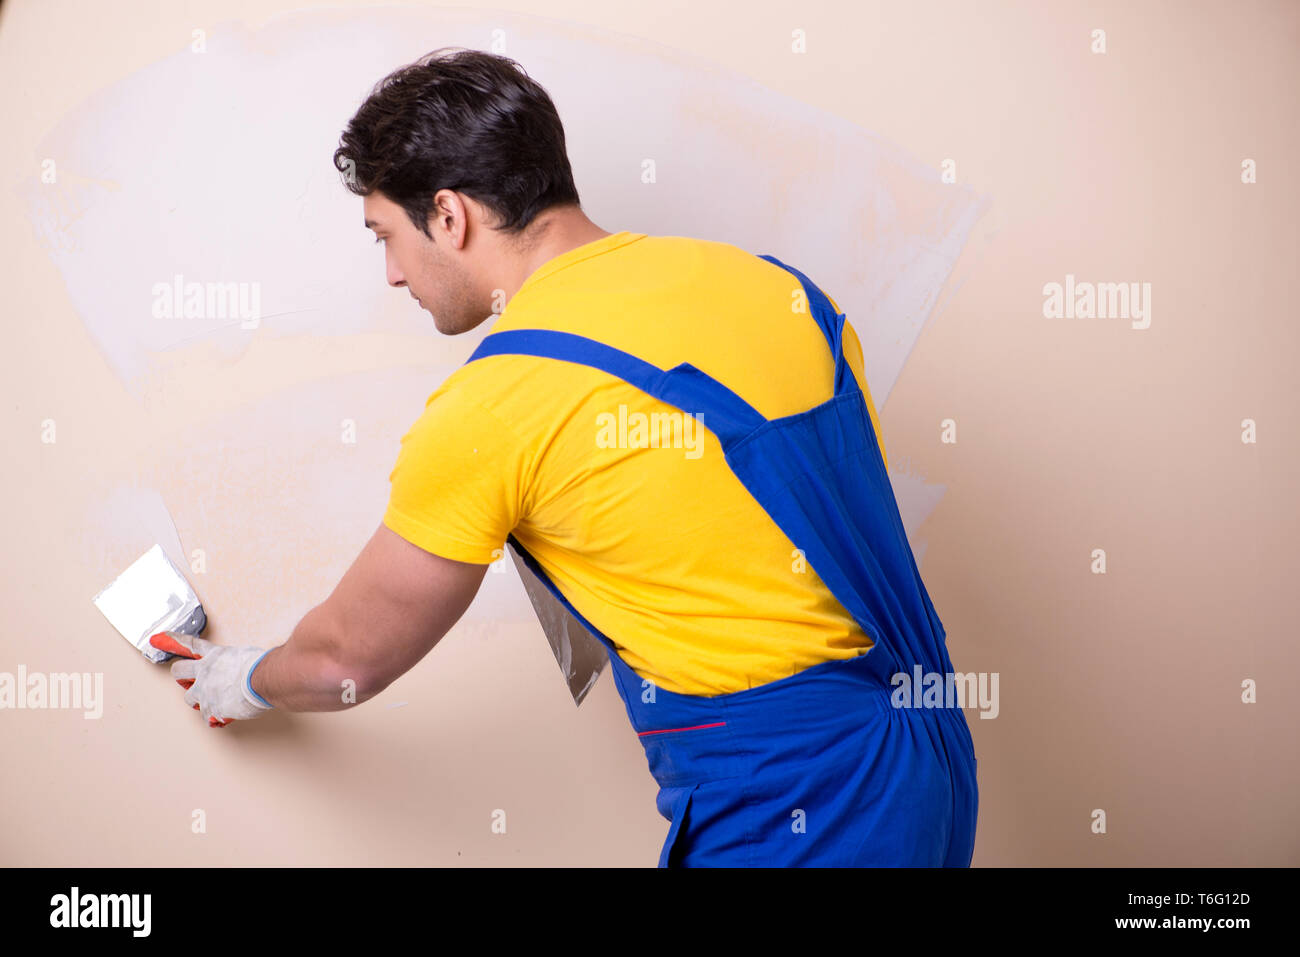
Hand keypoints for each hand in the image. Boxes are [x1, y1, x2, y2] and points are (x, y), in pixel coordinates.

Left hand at [149, 632, 273, 726]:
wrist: (262, 680)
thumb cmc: (259, 666)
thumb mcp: (245, 654)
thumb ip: (235, 660)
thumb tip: (239, 665)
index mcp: (214, 656)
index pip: (190, 645)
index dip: (174, 640)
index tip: (159, 639)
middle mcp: (204, 672)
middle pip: (179, 672)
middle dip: (181, 677)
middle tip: (188, 680)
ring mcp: (205, 691)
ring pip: (189, 698)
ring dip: (198, 700)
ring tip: (212, 701)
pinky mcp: (211, 708)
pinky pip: (207, 716)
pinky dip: (214, 717)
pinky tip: (222, 715)